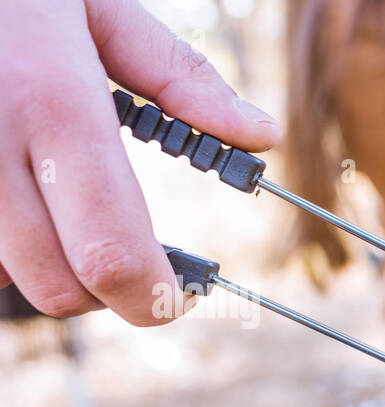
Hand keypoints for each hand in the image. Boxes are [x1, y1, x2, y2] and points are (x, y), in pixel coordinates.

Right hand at [0, 0, 280, 324]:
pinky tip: (16, 197)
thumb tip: (260, 135)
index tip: (177, 297)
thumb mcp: (97, 3)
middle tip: (131, 259)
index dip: (153, 299)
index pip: (112, 255)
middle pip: (60, 289)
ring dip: (46, 266)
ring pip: (5, 278)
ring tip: (62, 210)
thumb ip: (179, 76)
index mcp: (54, 106)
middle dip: (106, 292)